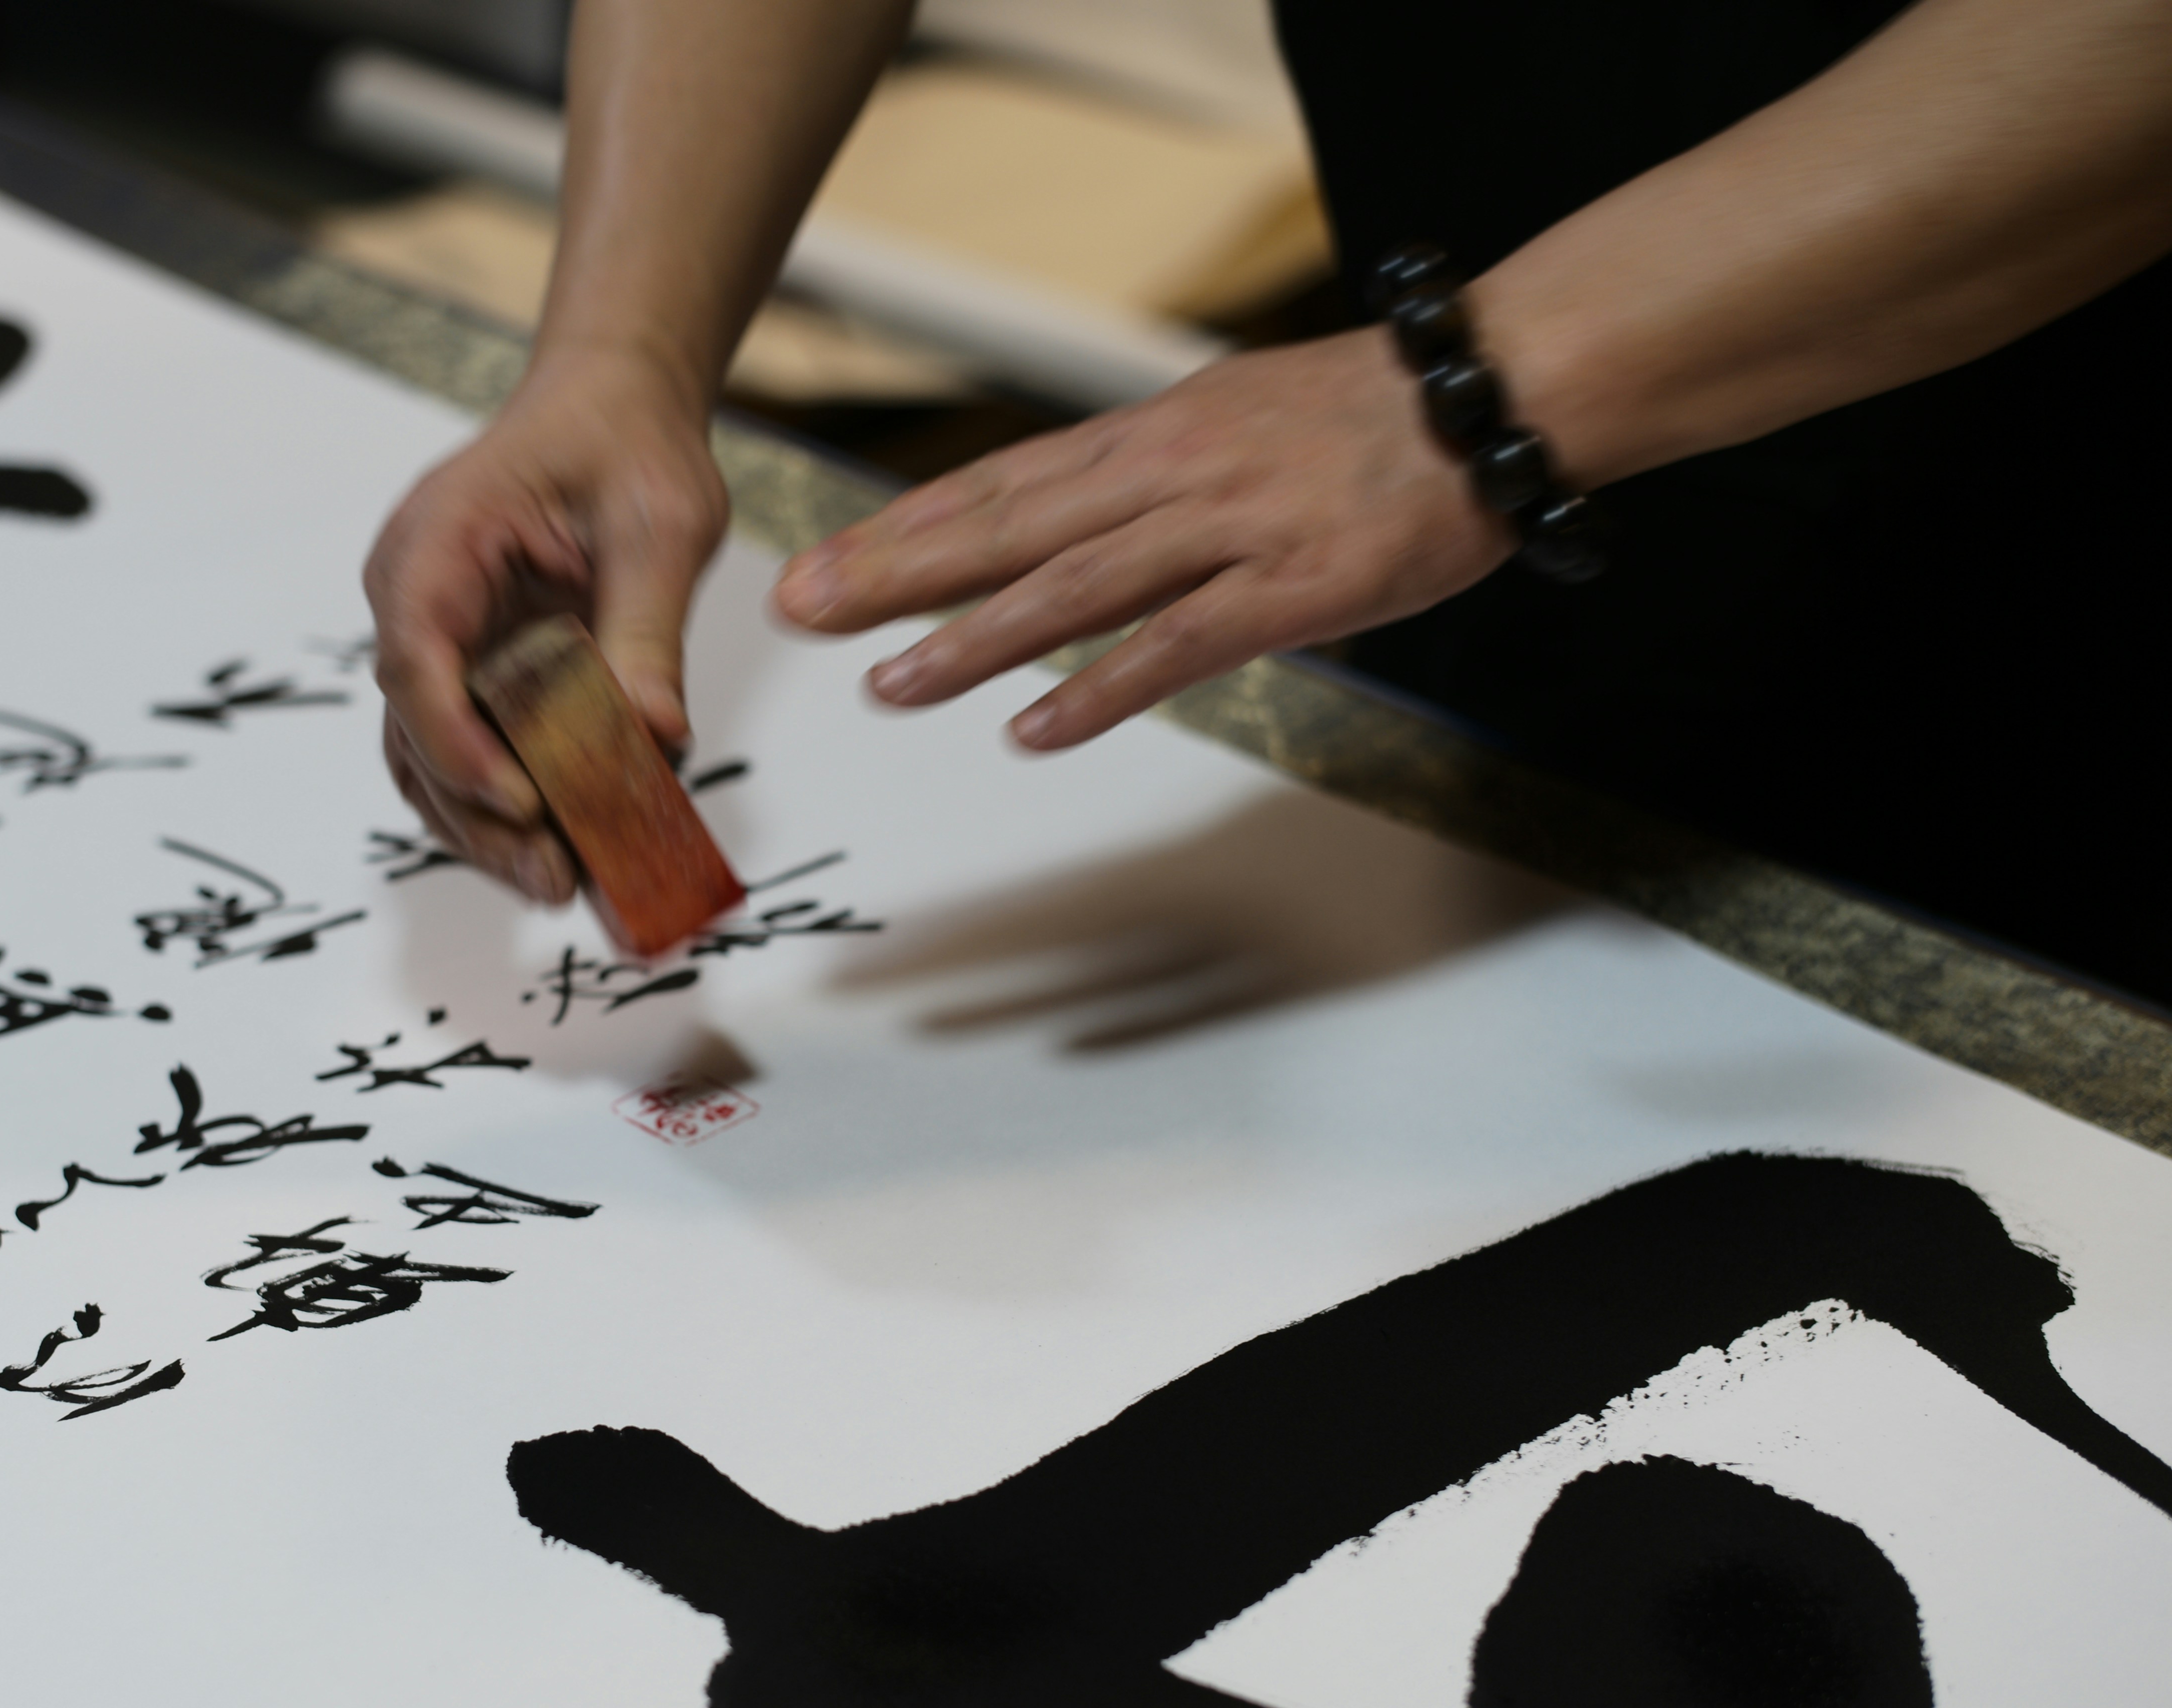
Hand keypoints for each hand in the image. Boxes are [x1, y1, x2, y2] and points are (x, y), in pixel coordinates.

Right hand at [366, 350, 727, 903]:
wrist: (615, 410)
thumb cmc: (626, 444)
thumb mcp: (660, 523)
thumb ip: (647, 626)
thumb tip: (658, 735)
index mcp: (437, 546)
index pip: (416, 661)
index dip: (458, 742)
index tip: (522, 800)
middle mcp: (415, 601)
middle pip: (417, 732)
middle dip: (480, 815)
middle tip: (555, 877)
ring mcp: (437, 642)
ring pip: (431, 761)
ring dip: (486, 831)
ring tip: (559, 884)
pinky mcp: (472, 674)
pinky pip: (471, 755)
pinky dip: (509, 808)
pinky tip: (565, 850)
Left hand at [769, 329, 1512, 749]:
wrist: (1495, 389)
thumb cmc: (1377, 414)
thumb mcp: (1239, 417)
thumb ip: (1157, 472)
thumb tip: (1083, 508)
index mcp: (1155, 436)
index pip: (1004, 484)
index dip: (906, 526)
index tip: (826, 560)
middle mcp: (1171, 475)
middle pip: (1009, 528)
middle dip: (896, 573)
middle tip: (804, 609)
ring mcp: (1229, 530)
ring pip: (1074, 587)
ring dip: (974, 638)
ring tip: (890, 684)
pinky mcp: (1292, 587)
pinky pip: (1181, 644)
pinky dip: (1103, 687)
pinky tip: (1036, 727)